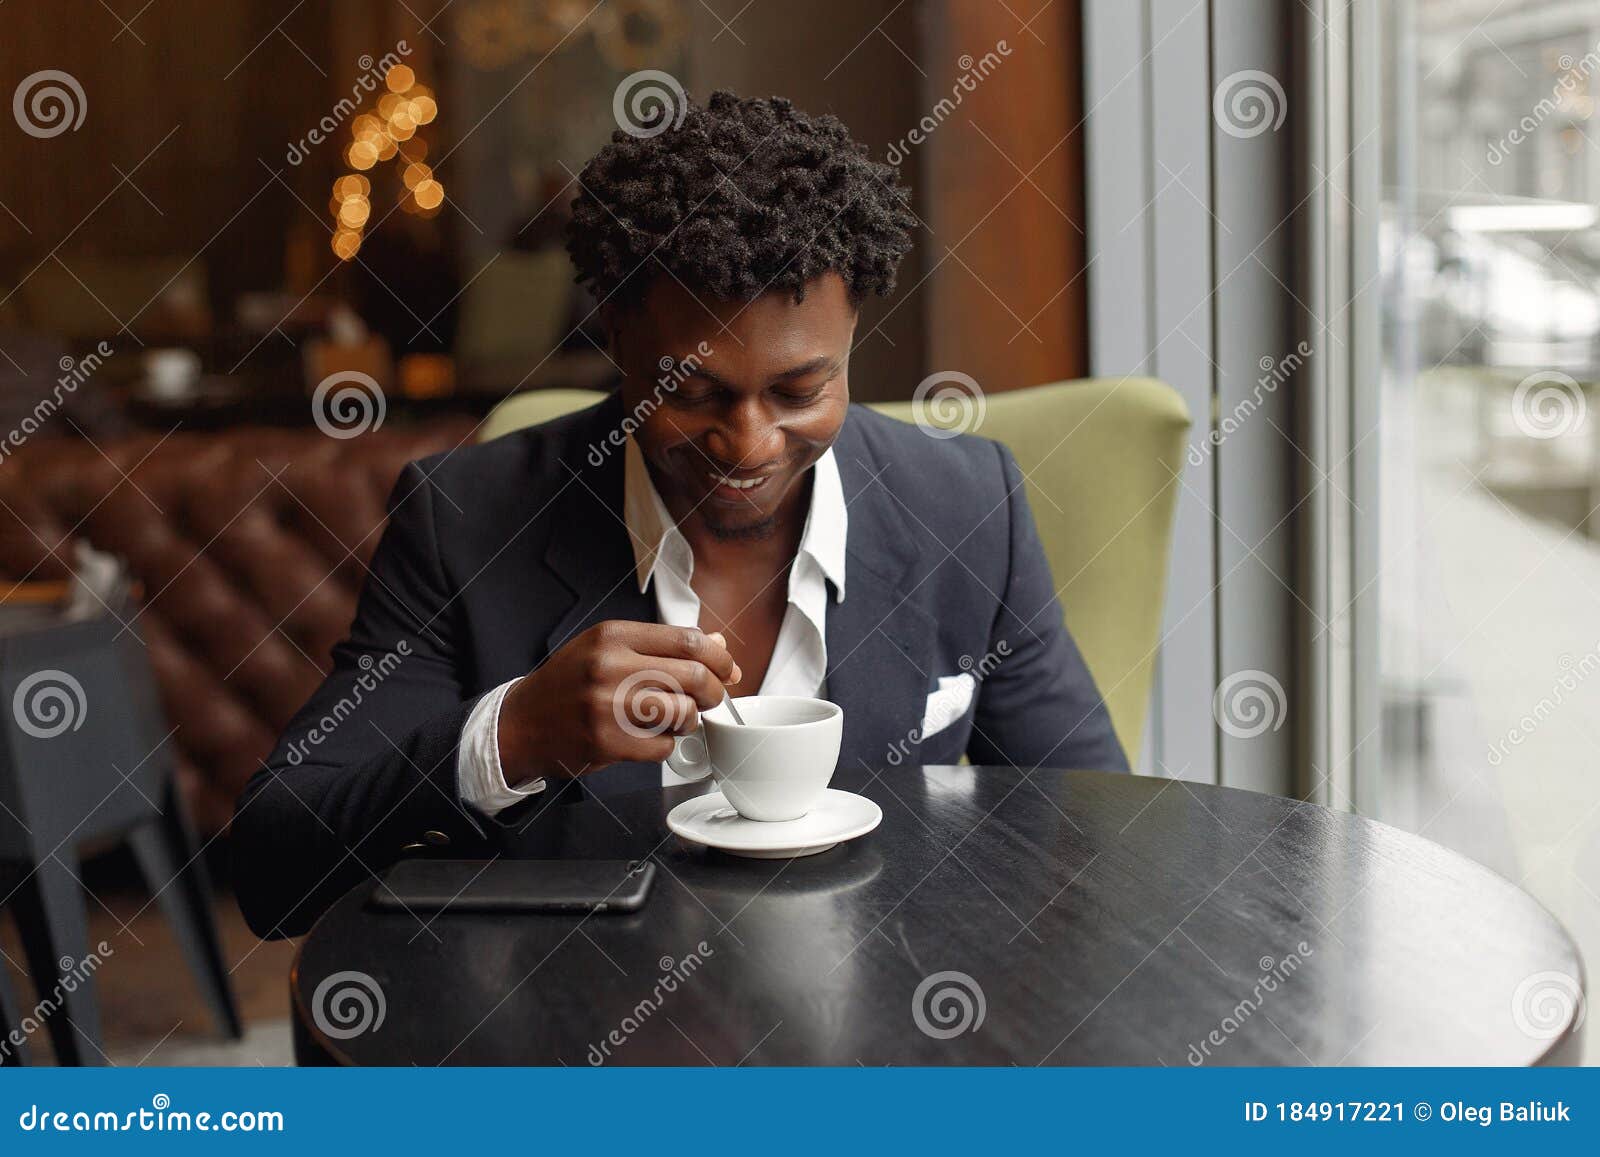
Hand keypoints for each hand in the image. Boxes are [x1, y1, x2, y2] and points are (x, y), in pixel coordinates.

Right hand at [497, 621, 740, 784]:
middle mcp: (610, 666)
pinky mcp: (606, 742)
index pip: (688, 640)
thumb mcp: (608, 649)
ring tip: (677, 718)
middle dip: (714, 691)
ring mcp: (606, 706)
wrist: (522, 723)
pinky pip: (662, 746)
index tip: (728, 670)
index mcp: (613, 636)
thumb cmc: (569, 684)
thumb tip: (718, 646)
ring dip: (690, 720)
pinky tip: (648, 738)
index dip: (719, 658)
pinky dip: (665, 745)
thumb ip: (662, 645)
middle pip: (693, 675)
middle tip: (712, 698)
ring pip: (682, 712)